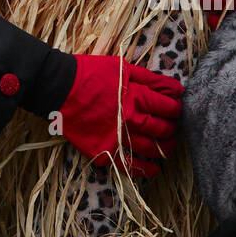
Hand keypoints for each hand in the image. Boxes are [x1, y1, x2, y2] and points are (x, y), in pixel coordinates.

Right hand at [59, 56, 182, 177]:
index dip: (176, 108)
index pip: (166, 106)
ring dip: (163, 149)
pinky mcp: (104, 150)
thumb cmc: (89, 73)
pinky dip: (145, 169)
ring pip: (150, 148)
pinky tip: (153, 169)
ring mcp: (117, 137)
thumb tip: (176, 88)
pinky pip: (129, 165)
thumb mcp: (121, 67)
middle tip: (174, 127)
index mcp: (135, 96)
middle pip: (162, 128)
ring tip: (167, 146)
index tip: (178, 109)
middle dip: (172, 128)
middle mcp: (129, 119)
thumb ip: (149, 78)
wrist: (57, 88)